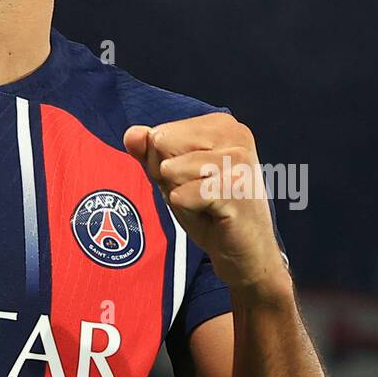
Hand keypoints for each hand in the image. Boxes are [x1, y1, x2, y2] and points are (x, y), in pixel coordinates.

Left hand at [123, 113, 288, 294]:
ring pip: (170, 169)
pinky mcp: (235, 188)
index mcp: (221, 124)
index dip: (164, 163)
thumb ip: (150, 152)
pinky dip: (187, 210)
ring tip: (205, 204)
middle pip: (162, 144)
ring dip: (179, 195)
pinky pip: (181, 195)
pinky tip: (212, 215)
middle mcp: (234, 133)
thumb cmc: (210, 210)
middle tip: (199, 194)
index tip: (194, 180)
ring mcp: (237, 160)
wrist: (245, 252)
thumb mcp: (174, 176)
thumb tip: (132, 134)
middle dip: (169, 177)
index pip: (160, 133)